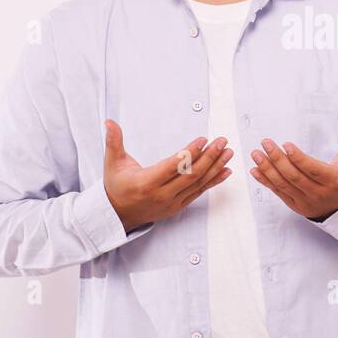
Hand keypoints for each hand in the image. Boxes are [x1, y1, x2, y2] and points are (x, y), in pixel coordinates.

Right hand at [102, 119, 232, 232]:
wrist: (118, 215)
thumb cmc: (117, 186)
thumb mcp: (112, 163)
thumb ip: (113, 142)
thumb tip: (109, 122)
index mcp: (146, 183)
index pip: (173, 166)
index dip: (190, 153)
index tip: (203, 140)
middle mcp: (161, 195)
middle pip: (190, 175)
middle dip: (209, 157)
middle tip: (222, 142)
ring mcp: (172, 202)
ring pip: (198, 184)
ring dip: (215, 167)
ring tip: (228, 153)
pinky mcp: (178, 206)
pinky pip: (199, 192)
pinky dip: (213, 181)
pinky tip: (225, 171)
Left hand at [249, 109, 337, 220]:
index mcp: (335, 180)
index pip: (314, 170)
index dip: (299, 159)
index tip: (286, 144)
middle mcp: (320, 193)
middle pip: (295, 177)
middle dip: (278, 159)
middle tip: (265, 143)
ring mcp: (306, 201)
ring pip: (284, 185)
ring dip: (268, 169)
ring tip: (256, 153)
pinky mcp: (296, 205)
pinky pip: (278, 193)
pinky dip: (265, 181)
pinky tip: (255, 170)